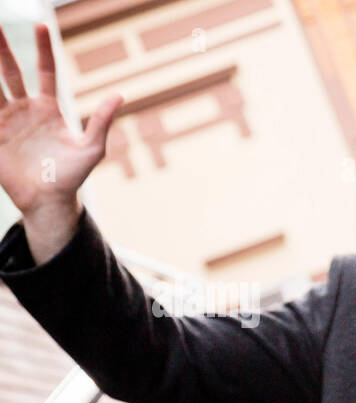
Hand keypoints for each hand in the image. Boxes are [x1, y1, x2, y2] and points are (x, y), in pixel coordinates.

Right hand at [0, 25, 119, 214]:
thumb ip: (101, 121)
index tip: (40, 25)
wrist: (49, 201)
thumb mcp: (91, 148)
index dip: (43, 49)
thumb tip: (120, 94)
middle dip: (2, 48)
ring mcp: (7, 120)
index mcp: (49, 109)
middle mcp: (25, 109)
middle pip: (10, 71)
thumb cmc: (73, 176)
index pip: (45, 71)